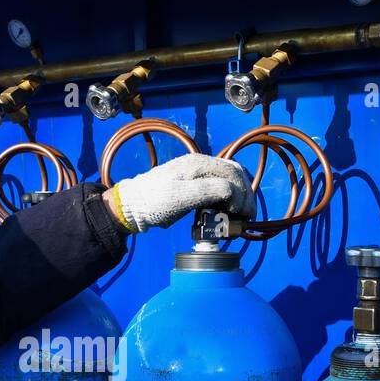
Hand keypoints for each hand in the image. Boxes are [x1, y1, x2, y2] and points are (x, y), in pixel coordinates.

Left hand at [108, 153, 255, 232]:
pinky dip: (228, 197)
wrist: (133, 205)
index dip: (242, 194)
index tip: (241, 214)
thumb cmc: (154, 202)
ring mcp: (198, 172)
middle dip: (245, 195)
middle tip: (246, 217)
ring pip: (230, 179)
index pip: (233, 173)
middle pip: (235, 174)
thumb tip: (232, 191)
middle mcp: (201, 164)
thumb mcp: (181, 197)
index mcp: (199, 164)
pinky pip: (219, 185)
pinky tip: (226, 210)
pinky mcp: (194, 182)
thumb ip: (208, 191)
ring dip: (239, 196)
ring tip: (239, 214)